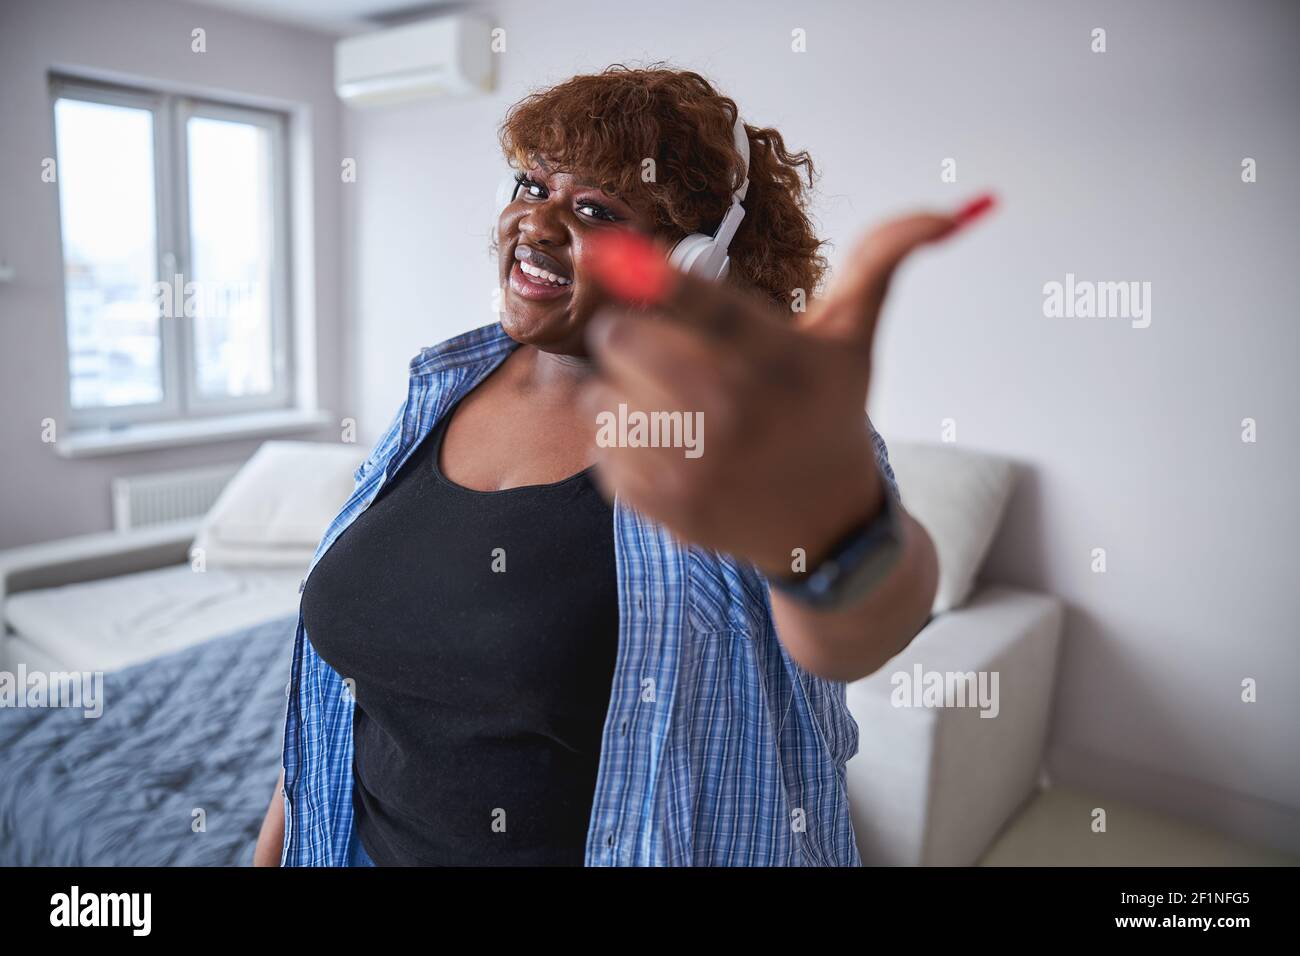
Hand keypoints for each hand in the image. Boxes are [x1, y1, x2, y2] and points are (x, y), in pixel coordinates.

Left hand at [579, 195, 993, 577]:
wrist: (825, 526)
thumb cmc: (829, 413)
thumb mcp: (853, 338)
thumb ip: (882, 262)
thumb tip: (947, 210)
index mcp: (777, 359)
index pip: (699, 301)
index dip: (649, 271)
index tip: (604, 247)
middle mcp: (734, 412)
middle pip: (623, 337)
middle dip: (637, 332)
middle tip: (668, 348)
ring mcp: (693, 464)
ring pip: (603, 393)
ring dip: (625, 390)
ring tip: (675, 402)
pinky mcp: (662, 503)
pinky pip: (602, 446)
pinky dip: (622, 440)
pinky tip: (668, 444)